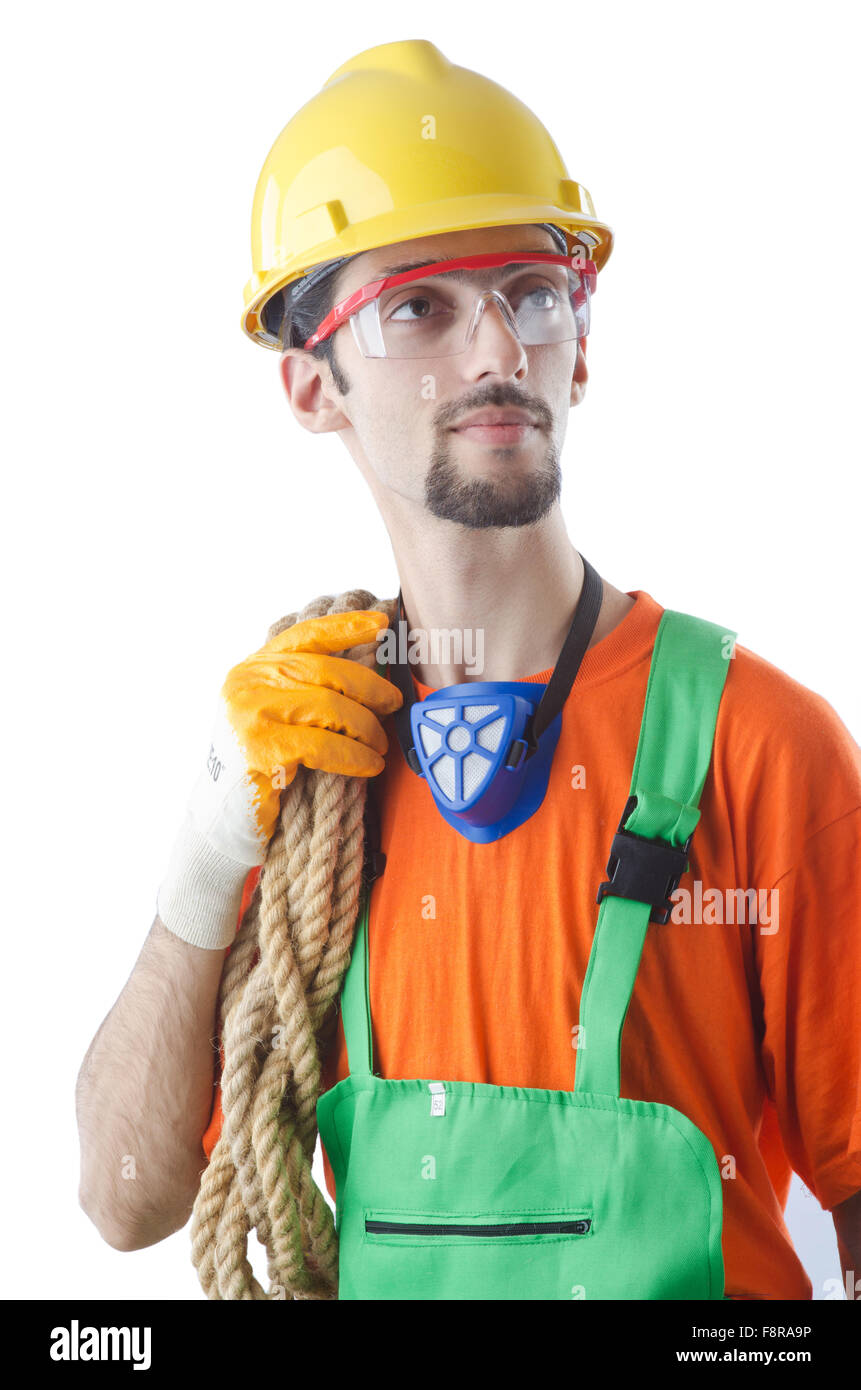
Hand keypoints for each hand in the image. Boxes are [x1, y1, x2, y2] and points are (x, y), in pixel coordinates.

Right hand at [191, 609, 402, 864]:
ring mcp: (251, 713)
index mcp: (255, 666)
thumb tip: (371, 680)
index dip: (346, 626)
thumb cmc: (261, 764)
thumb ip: (307, 689)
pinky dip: (355, 755)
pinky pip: (324, 745)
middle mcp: (248, 682)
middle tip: (394, 704)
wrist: (223, 816)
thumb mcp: (277, 713)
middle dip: (369, 687)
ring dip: (366, 727)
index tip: (383, 624)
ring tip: (380, 745)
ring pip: (329, 706)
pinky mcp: (261, 749)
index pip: (305, 634)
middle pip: (325, 670)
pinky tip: (371, 765)